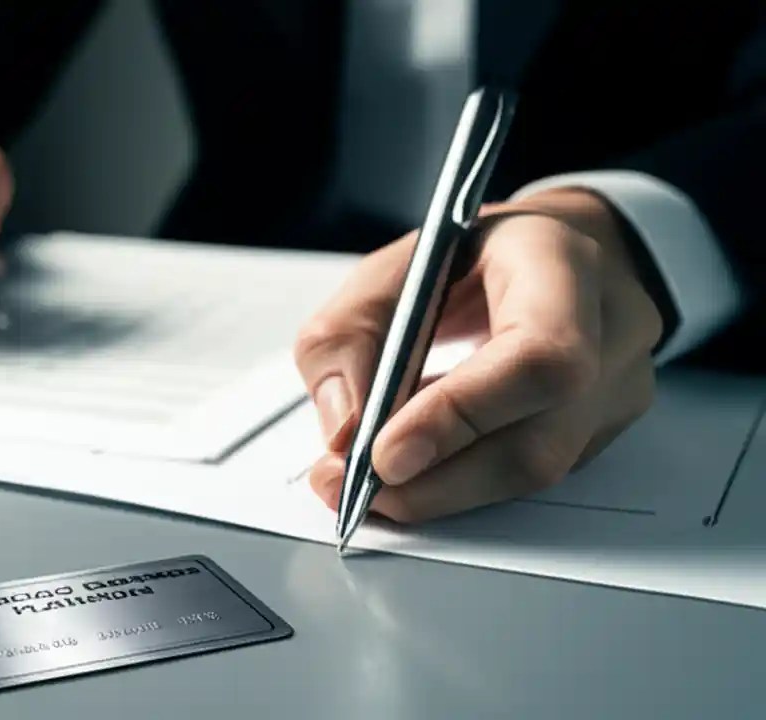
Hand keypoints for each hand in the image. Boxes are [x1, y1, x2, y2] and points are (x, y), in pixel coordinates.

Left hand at [294, 188, 663, 522]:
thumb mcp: (389, 269)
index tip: (384, 455)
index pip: (535, 355)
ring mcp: (621, 385)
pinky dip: (465, 484)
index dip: (459, 414)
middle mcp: (612, 327)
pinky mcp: (604, 429)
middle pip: (538, 439)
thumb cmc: (471, 257)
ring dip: (442, 493)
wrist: (549, 253)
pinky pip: (533, 476)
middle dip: (436, 480)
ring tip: (372, 488)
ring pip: (537, 473)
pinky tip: (419, 471)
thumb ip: (346, 337)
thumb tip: (345, 429)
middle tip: (356, 490)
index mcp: (559, 261)